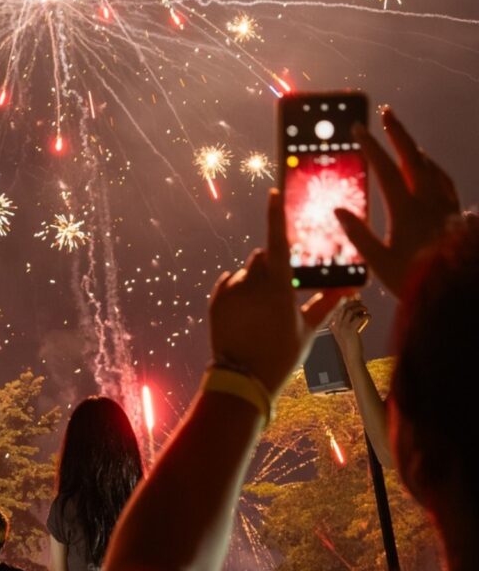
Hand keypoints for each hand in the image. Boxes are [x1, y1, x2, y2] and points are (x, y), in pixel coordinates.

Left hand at [211, 187, 343, 386]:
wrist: (243, 377)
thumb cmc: (282, 354)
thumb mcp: (308, 328)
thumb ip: (327, 303)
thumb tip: (352, 288)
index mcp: (278, 287)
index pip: (277, 241)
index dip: (276, 215)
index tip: (274, 193)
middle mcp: (251, 282)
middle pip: (264, 257)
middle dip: (275, 266)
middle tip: (284, 291)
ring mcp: (231, 290)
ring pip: (247, 272)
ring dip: (257, 281)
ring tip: (265, 312)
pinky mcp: (216, 299)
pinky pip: (230, 283)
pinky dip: (240, 291)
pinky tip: (249, 314)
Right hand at [338, 108, 463, 294]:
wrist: (458, 290)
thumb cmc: (415, 279)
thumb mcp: (380, 262)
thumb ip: (358, 235)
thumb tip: (338, 210)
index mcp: (406, 210)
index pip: (386, 170)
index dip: (371, 147)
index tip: (358, 129)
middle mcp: (428, 202)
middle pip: (413, 158)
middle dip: (398, 133)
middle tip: (386, 113)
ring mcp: (445, 207)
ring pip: (432, 168)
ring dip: (416, 150)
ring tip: (406, 142)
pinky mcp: (456, 215)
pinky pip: (446, 183)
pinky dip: (435, 170)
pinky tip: (432, 172)